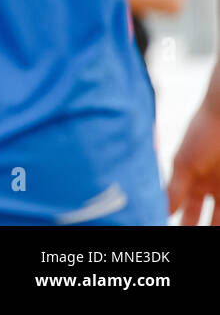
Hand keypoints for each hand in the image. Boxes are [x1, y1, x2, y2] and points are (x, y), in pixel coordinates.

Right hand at [167, 100, 219, 223]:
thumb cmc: (203, 134)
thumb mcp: (184, 164)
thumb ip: (174, 189)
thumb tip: (160, 212)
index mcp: (192, 180)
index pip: (183, 209)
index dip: (178, 222)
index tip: (166, 229)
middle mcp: (210, 187)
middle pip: (203, 218)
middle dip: (196, 228)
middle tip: (187, 240)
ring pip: (219, 216)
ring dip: (211, 226)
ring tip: (205, 234)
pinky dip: (219, 219)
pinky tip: (214, 224)